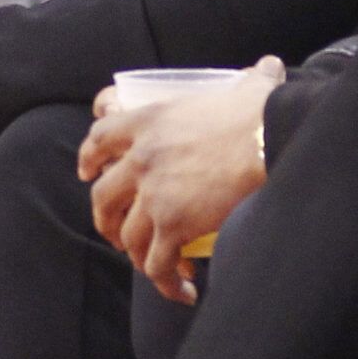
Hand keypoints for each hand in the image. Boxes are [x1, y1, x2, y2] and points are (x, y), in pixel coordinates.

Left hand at [78, 58, 281, 302]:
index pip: (100, 138)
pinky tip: (184, 292)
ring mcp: (154, 194)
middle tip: (116, 232)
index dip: (89, 157)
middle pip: (103, 198)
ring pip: (128, 237)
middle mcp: (141, 159)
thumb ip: (252, 78)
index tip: (87, 172)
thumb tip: (270, 67)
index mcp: (149, 122)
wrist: (268, 139)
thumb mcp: (246, 88)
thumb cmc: (261, 113)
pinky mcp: (173, 225)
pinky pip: (158, 264)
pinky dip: (166, 283)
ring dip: (138, 256)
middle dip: (105, 220)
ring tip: (155, 266)